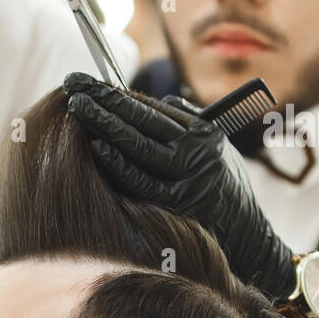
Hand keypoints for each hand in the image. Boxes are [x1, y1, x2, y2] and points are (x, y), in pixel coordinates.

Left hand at [63, 72, 298, 301]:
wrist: (245, 235)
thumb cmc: (222, 186)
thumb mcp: (216, 148)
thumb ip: (189, 123)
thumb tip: (163, 98)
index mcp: (204, 133)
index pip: (153, 108)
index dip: (118, 93)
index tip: (90, 82)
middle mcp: (195, 153)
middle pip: (142, 121)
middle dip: (105, 101)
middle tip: (74, 85)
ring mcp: (184, 180)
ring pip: (138, 147)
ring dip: (104, 125)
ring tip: (77, 109)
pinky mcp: (174, 207)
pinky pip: (138, 182)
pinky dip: (117, 163)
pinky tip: (96, 147)